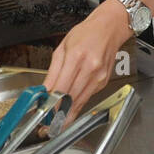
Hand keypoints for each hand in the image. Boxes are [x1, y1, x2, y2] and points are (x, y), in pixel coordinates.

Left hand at [43, 1, 132, 122]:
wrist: (109, 28)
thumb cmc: (86, 34)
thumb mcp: (62, 47)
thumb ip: (53, 71)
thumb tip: (45, 90)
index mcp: (76, 57)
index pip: (62, 87)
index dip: (52, 103)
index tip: (44, 113)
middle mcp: (90, 68)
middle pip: (72, 97)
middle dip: (59, 113)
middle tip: (48, 125)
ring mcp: (99, 76)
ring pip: (81, 101)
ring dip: (68, 113)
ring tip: (57, 122)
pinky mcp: (104, 81)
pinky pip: (88, 96)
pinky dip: (78, 103)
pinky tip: (70, 106)